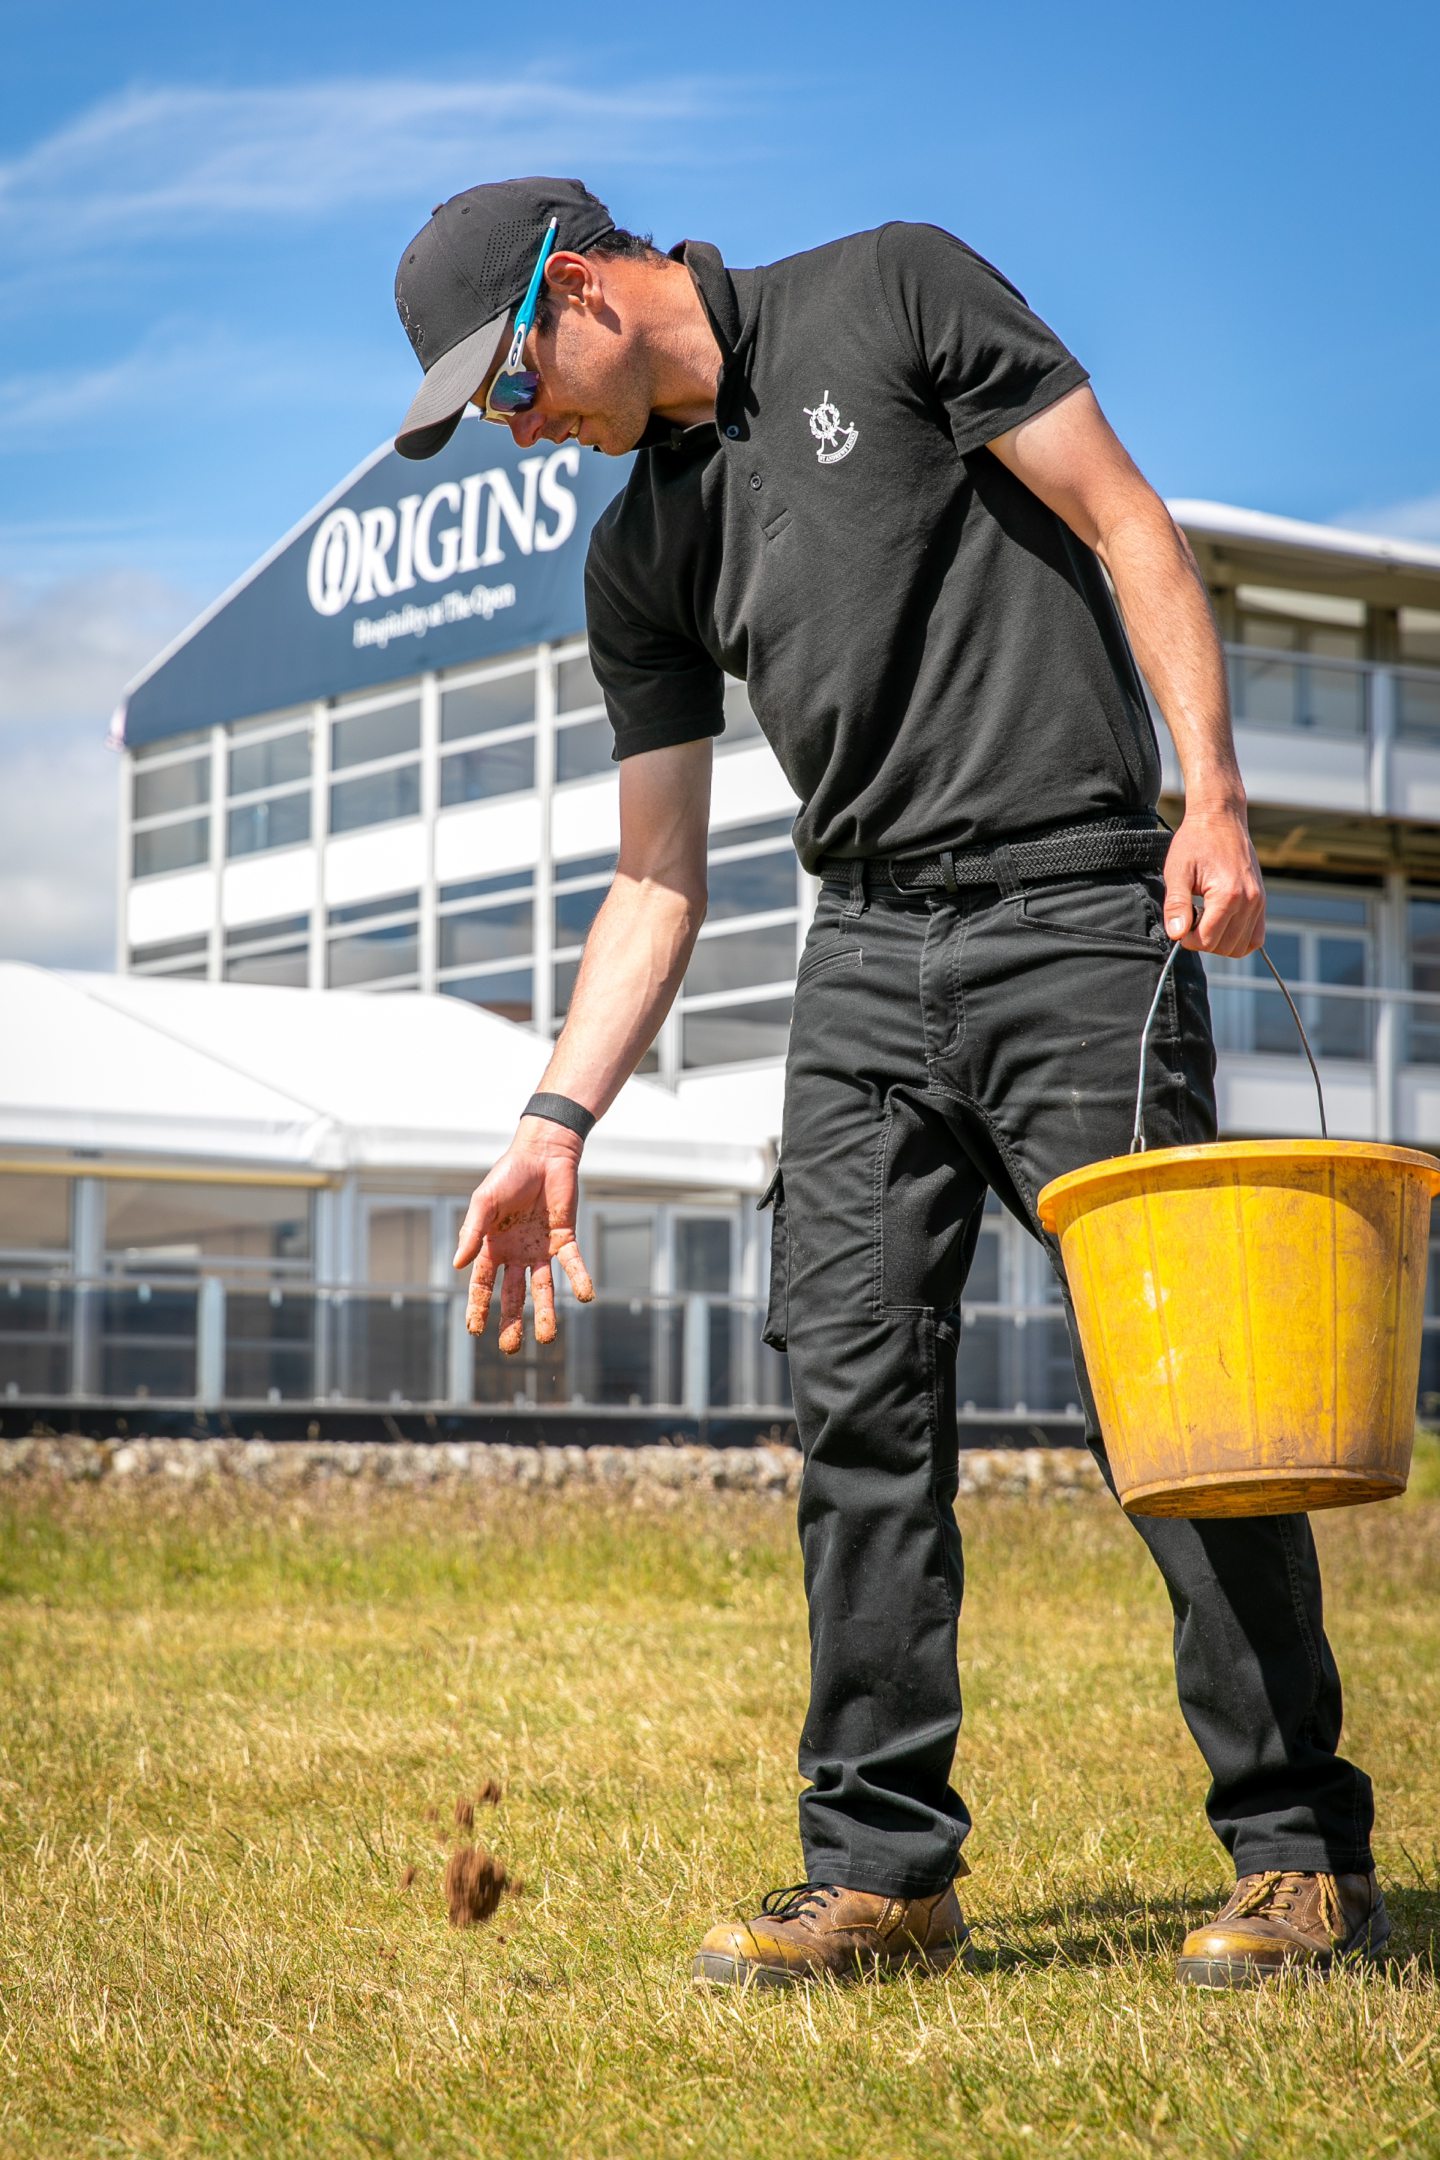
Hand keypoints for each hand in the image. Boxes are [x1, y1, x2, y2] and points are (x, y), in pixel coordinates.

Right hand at [453, 1119, 594, 1353]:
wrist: (543, 1153)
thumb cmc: (508, 1174)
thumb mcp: (484, 1202)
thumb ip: (472, 1232)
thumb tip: (457, 1264)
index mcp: (491, 1246)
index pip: (482, 1285)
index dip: (478, 1308)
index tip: (474, 1331)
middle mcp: (515, 1253)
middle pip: (512, 1295)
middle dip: (511, 1321)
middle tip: (510, 1349)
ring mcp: (540, 1248)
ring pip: (542, 1288)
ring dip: (545, 1312)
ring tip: (547, 1339)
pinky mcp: (564, 1238)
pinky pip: (572, 1264)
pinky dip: (579, 1279)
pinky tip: (585, 1296)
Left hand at [1162, 807, 1264, 957]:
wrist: (1221, 819)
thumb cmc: (1196, 842)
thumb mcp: (1177, 872)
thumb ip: (1176, 905)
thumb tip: (1176, 935)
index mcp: (1228, 895)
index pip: (1207, 940)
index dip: (1187, 939)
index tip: (1179, 923)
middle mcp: (1250, 901)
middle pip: (1224, 946)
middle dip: (1202, 940)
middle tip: (1190, 917)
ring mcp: (1259, 902)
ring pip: (1241, 946)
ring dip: (1219, 941)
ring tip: (1205, 917)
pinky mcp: (1262, 901)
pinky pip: (1255, 937)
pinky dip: (1238, 939)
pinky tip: (1220, 923)